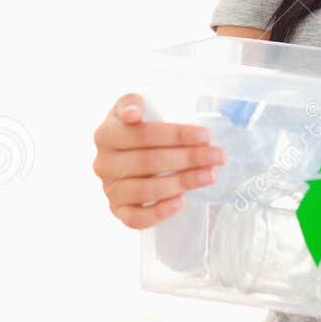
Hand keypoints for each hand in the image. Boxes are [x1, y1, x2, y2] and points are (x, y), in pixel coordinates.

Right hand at [92, 93, 226, 228]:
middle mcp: (103, 163)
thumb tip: (132, 114)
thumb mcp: (135, 106)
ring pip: (145, 190)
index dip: (176, 135)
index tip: (206, 135)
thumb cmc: (139, 128)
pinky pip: (136, 219)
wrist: (130, 154)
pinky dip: (160, 212)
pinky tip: (181, 202)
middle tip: (217, 156)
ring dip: (181, 183)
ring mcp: (109, 189)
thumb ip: (133, 102)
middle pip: (148, 162)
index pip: (143, 134)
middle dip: (188, 158)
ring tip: (209, 176)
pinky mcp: (118, 211)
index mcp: (105, 134)